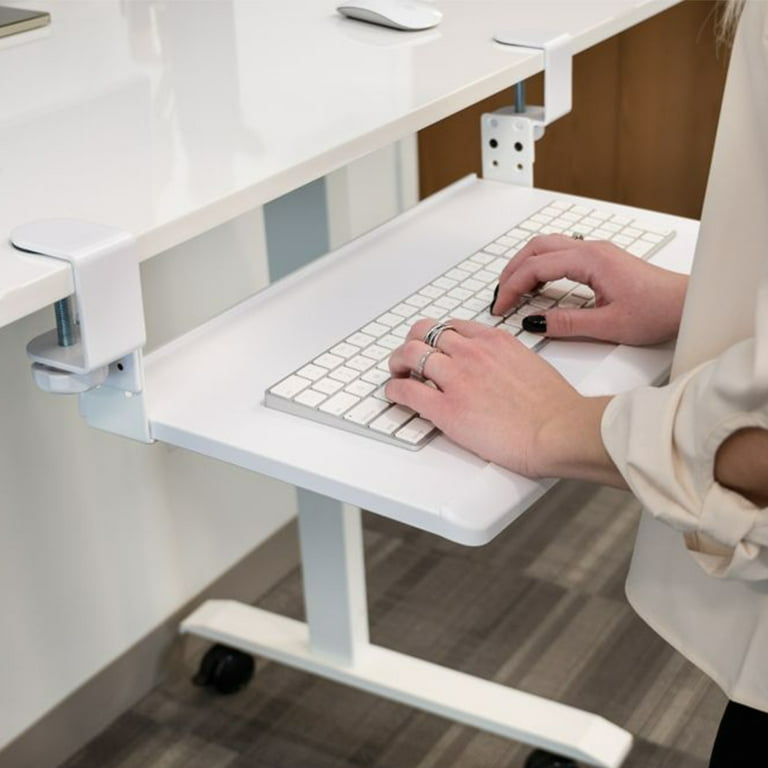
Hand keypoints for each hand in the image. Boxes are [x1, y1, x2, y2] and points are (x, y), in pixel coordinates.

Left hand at [386, 318, 622, 484]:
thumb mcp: (530, 366)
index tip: (433, 345)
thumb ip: (506, 362)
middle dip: (411, 342)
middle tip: (408, 356)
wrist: (559, 430)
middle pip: (424, 332)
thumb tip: (495, 373)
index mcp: (493, 341)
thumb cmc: (554, 407)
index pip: (452, 326)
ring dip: (398, 362)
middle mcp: (471, 353)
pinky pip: (406, 390)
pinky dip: (394, 389)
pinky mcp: (445, 408)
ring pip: (410, 354)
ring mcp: (456, 379)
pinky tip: (395, 394)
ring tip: (397, 372)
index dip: (436, 336)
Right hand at [493, 234, 688, 345]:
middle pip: (536, 247)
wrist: (687, 304)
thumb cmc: (658, 310)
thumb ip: (567, 324)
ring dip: (525, 265)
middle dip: (512, 270)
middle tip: (500, 296)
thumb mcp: (609, 326)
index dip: (512, 287)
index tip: (502, 308)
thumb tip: (534, 322)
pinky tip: (538, 285)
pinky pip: (560, 254)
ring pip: (547, 246)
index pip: (536, 267)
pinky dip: (540, 266)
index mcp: (591, 261)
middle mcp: (591, 250)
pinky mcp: (600, 260)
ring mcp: (596, 252)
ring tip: (513, 289)